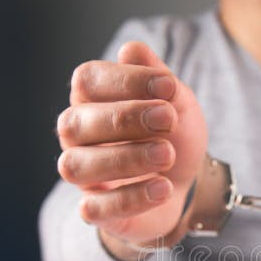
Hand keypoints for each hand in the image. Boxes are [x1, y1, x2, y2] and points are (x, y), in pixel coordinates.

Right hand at [56, 41, 207, 254]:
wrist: (185, 182)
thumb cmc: (171, 134)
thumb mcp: (176, 102)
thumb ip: (157, 78)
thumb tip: (132, 49)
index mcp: (91, 99)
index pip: (87, 80)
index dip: (125, 81)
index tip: (169, 88)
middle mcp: (77, 136)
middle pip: (75, 122)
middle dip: (124, 119)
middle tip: (168, 119)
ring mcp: (84, 175)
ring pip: (77, 166)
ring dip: (125, 159)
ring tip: (168, 155)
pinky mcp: (98, 211)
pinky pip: (96, 209)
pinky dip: (131, 198)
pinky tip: (163, 187)